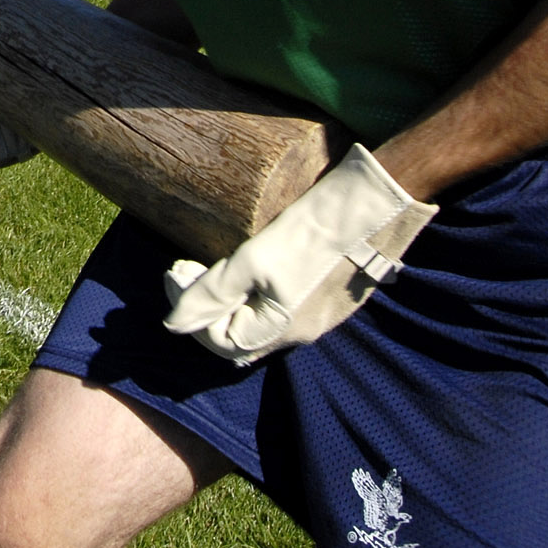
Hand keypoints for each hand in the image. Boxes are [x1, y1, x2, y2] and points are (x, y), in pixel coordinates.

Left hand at [163, 144, 436, 364]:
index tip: (175, 273)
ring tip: (203, 268)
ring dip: (223, 302)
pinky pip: (273, 310)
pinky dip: (246, 297)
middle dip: (203, 308)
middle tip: (182, 271)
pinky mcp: (324, 297)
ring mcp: (316, 317)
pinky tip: (239, 272)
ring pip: (254, 323)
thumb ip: (213, 294)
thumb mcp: (253, 259)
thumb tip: (173, 325)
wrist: (374, 206)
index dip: (190, 311)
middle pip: (237, 336)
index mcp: (282, 329)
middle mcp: (300, 332)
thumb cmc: (312, 231)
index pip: (220, 340)